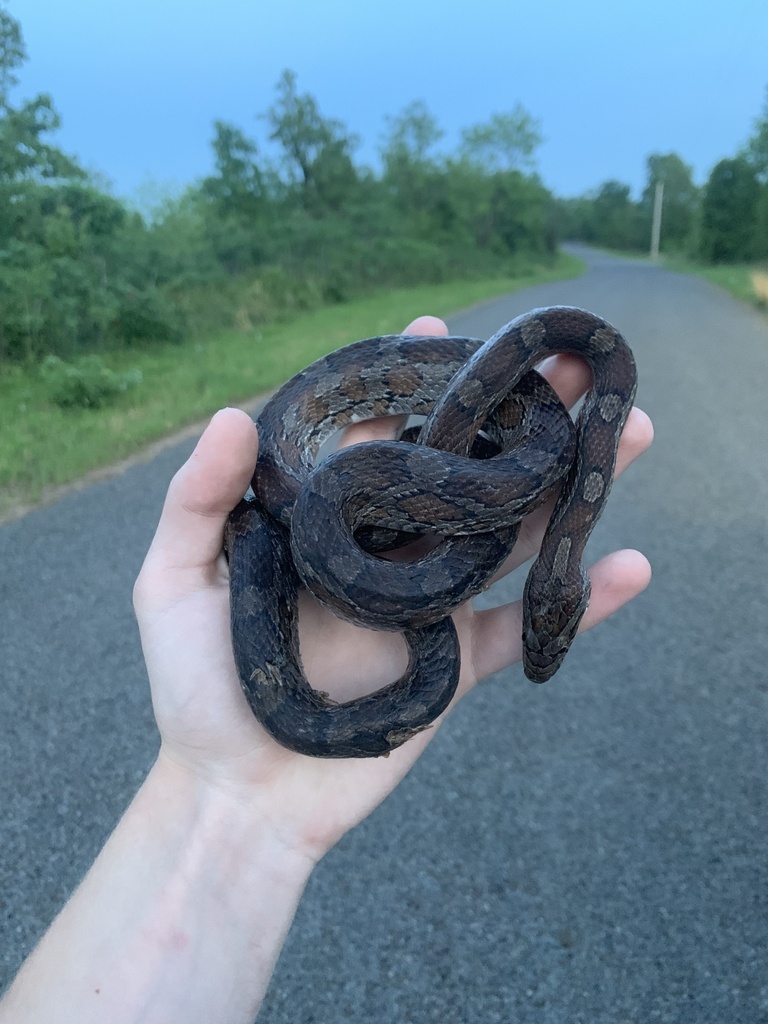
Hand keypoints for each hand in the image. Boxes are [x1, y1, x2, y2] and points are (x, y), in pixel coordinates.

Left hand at [133, 315, 652, 863]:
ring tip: (627, 432)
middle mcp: (386, 548)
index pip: (375, 433)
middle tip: (569, 365)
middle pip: (460, 470)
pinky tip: (633, 565)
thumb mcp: (172, 585)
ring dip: (568, 484)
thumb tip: (233, 416)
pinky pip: (525, 626)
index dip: (405, 380)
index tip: (436, 332)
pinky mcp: (458, 663)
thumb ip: (197, 502)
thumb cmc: (196, 688)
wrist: (241, 794)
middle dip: (513, 415)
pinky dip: (578, 602)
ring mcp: (429, 602)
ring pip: (508, 532)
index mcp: (327, 521)